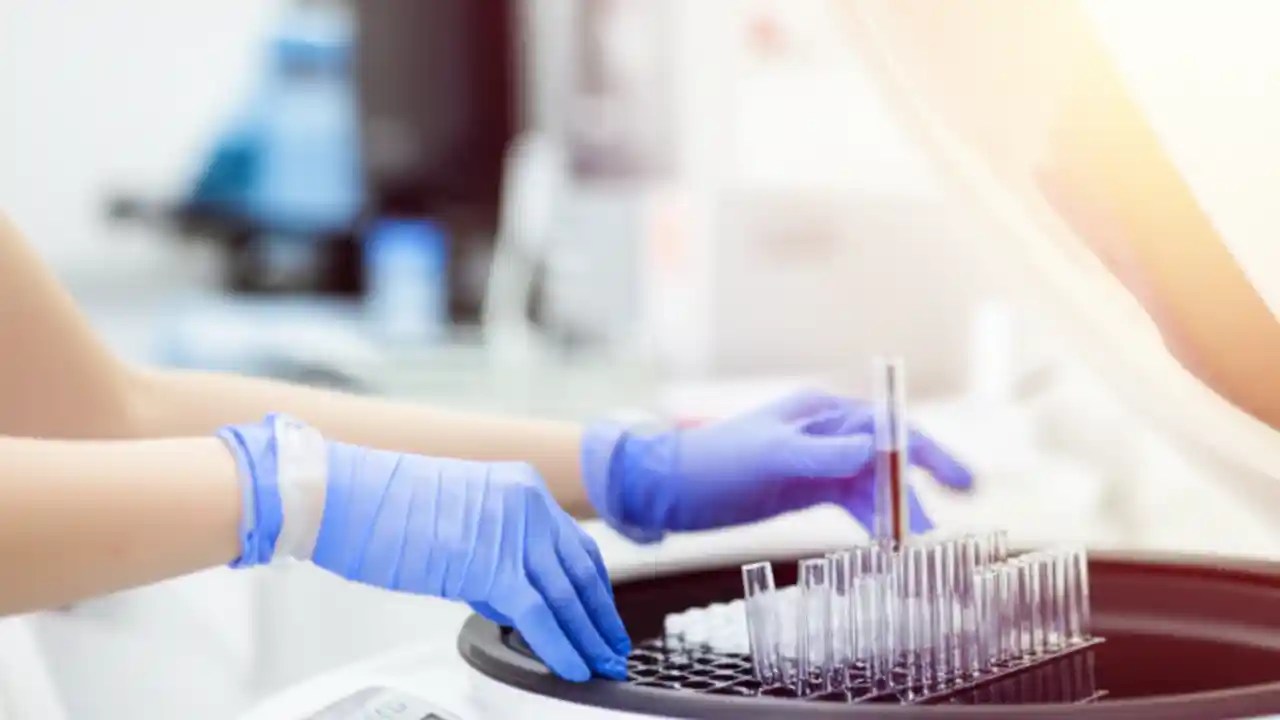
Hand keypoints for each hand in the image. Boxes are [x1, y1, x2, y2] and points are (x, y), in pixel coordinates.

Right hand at [219, 417, 629, 681]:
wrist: (344, 496)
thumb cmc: (385, 510)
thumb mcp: (462, 525)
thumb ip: (499, 558)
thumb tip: (520, 601)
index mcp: (522, 489)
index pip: (575, 547)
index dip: (596, 590)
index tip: (606, 619)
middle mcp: (527, 503)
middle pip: (580, 572)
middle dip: (600, 619)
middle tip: (615, 650)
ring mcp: (512, 531)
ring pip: (566, 595)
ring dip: (588, 638)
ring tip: (600, 666)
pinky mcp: (491, 564)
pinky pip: (538, 613)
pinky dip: (560, 645)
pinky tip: (572, 667)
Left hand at [583, 390, 971, 538]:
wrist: (670, 489)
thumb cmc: (714, 462)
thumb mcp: (769, 456)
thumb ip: (821, 454)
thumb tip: (874, 450)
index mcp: (821, 412)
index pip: (889, 427)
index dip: (928, 453)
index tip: (960, 482)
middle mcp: (828, 433)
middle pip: (890, 457)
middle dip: (922, 486)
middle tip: (951, 519)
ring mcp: (819, 463)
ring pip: (874, 486)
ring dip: (897, 514)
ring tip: (916, 550)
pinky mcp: (807, 490)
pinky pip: (853, 505)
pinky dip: (871, 524)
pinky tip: (886, 547)